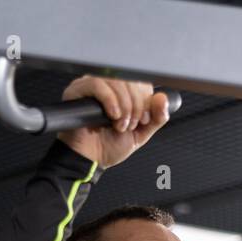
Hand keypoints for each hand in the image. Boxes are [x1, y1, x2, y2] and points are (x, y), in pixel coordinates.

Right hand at [55, 75, 170, 168]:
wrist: (90, 161)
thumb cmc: (110, 146)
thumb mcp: (140, 133)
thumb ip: (156, 118)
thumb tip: (163, 98)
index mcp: (123, 91)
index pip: (141, 80)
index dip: (146, 100)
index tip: (144, 119)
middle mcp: (108, 84)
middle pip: (130, 79)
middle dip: (136, 106)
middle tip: (130, 125)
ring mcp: (91, 84)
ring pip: (116, 81)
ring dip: (124, 106)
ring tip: (119, 125)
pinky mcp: (77, 89)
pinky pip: (97, 84)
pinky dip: (109, 100)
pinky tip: (111, 116)